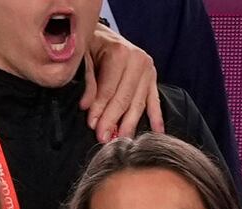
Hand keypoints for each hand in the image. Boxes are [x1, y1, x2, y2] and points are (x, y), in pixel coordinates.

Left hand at [82, 22, 160, 141]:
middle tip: (104, 139)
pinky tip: (158, 132)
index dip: (100, 109)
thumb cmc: (91, 45)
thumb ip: (87, 81)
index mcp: (121, 52)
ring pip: (139, 103)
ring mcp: (148, 70)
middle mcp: (138, 60)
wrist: (103, 34)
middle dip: (113, 120)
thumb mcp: (84, 57)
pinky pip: (154, 100)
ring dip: (130, 124)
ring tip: (123, 141)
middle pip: (125, 98)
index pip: (110, 89)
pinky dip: (156, 117)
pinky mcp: (152, 78)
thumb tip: (87, 106)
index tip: (92, 126)